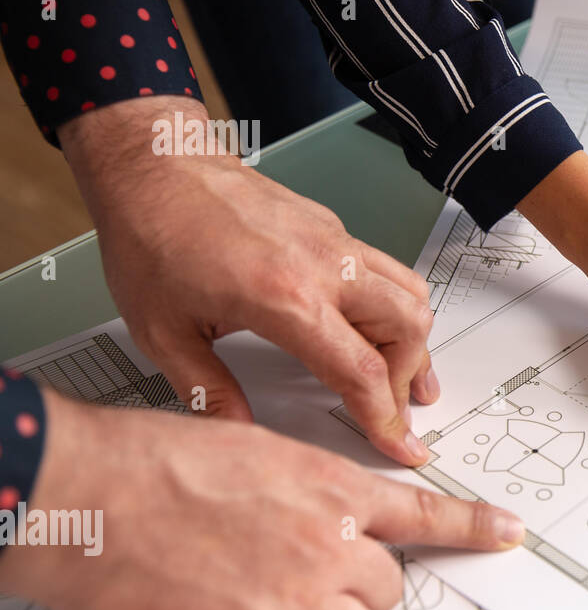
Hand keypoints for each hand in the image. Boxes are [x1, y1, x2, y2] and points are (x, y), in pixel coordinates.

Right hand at [0, 390, 524, 609]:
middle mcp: (329, 545)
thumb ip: (303, 493)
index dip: (472, 526)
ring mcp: (298, 603)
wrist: (87, 493)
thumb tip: (319, 524)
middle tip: (296, 584)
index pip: (425, 513)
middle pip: (387, 591)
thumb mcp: (253, 453)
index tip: (507, 532)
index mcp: (330, 490)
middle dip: (351, 593)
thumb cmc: (151, 465)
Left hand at [58, 97, 434, 465]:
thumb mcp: (163, 333)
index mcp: (284, 298)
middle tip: (394, 411)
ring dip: (413, 339)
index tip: (398, 445)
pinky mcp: (332, 226)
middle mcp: (323, 265)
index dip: (385, 418)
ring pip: (410, 291)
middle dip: (409, 380)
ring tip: (404, 373)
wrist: (154, 165)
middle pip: (408, 328)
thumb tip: (238, 431)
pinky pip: (386, 268)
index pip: (362, 370)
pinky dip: (395, 304)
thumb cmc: (151, 235)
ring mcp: (333, 241)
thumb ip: (207, 392)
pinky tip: (374, 324)